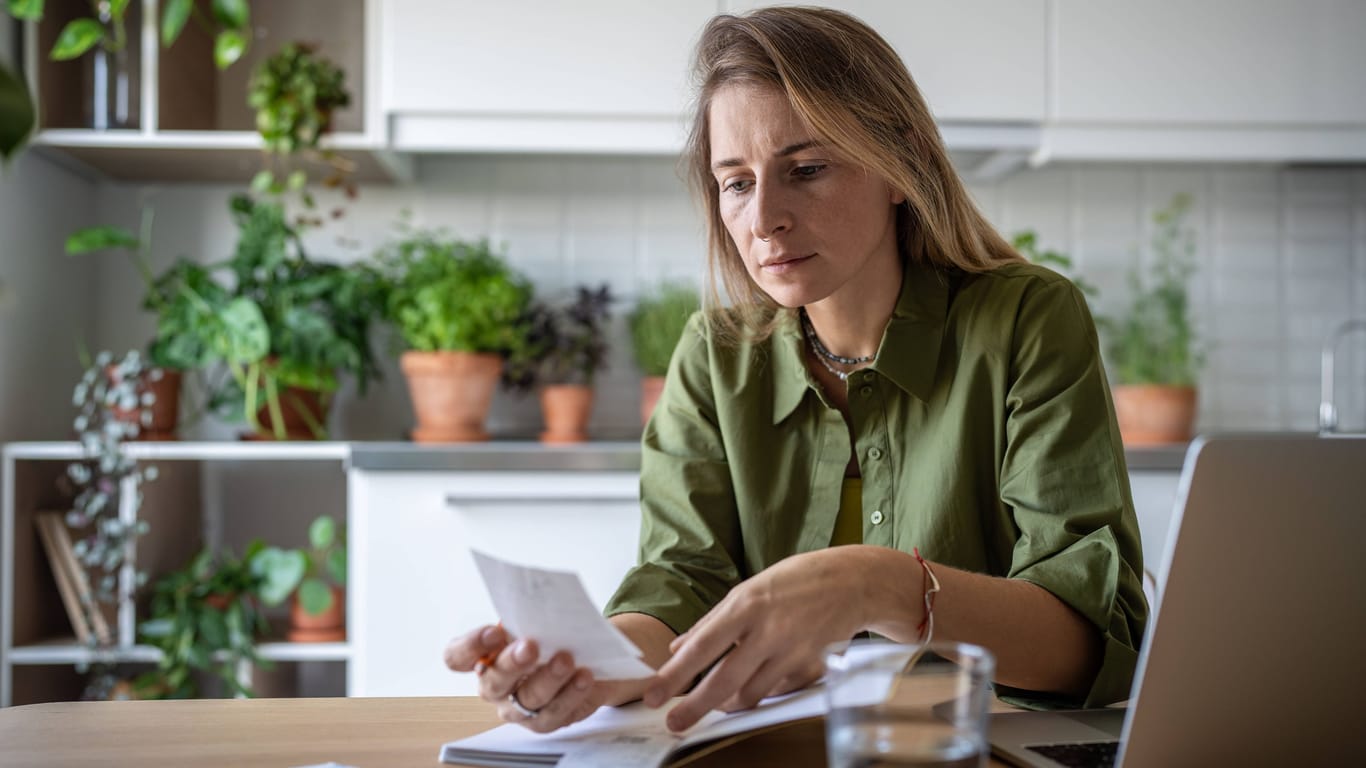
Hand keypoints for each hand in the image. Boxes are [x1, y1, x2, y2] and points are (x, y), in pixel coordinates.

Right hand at [443, 624, 600, 732]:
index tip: (494, 632)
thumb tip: (536, 605)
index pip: (457, 658)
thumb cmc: (551, 639)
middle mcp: (494, 687)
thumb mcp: (537, 624)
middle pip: (492, 682)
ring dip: (548, 678)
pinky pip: (555, 713)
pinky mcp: (545, 722)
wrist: (587, 662)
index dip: (470, 647)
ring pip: (528, 699)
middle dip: (511, 663)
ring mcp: (517, 709)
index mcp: (482, 658)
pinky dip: (571, 693)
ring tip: (565, 660)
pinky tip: (584, 677)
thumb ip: (529, 617)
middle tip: (530, 646)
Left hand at [642, 548, 871, 730]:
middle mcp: (768, 630)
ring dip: (727, 703)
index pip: (702, 647)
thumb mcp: (749, 589)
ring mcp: (791, 652)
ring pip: (750, 694)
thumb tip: (677, 648)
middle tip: (674, 722)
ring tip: (713, 703)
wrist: (853, 582)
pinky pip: (775, 692)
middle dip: (695, 707)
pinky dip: (759, 692)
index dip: (675, 674)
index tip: (654, 694)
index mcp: (746, 605)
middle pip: (724, 680)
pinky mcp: (810, 667)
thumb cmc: (797, 580)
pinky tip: (754, 683)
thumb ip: (712, 621)